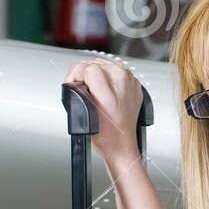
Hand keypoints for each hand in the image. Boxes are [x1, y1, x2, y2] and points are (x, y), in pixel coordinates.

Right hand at [63, 56, 142, 171]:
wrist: (123, 145)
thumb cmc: (107, 136)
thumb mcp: (85, 115)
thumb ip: (78, 91)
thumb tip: (75, 79)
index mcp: (111, 92)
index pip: (88, 67)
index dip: (76, 75)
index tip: (74, 84)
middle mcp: (124, 84)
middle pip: (95, 63)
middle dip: (85, 74)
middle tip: (83, 90)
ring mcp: (131, 82)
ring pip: (104, 64)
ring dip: (96, 74)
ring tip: (94, 91)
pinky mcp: (134, 83)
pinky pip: (115, 70)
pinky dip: (107, 77)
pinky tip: (105, 90)